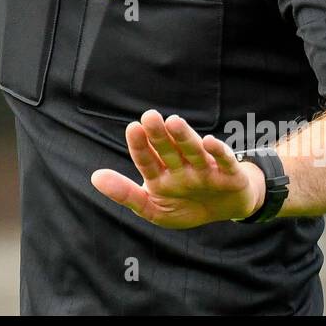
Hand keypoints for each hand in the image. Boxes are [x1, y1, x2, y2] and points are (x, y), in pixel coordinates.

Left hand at [91, 109, 264, 227]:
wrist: (225, 210)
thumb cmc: (186, 206)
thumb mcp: (153, 209)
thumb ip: (126, 194)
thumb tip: (94, 177)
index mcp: (161, 174)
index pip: (147, 159)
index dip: (140, 145)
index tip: (133, 128)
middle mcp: (182, 167)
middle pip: (168, 150)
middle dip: (159, 135)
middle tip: (149, 116)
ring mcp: (205, 169)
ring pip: (193, 151)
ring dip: (184, 137)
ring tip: (174, 122)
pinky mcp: (230, 175)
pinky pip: (224, 162)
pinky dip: (218, 152)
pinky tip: (209, 142)